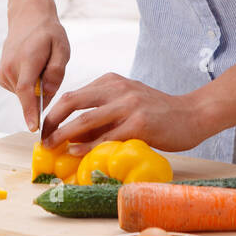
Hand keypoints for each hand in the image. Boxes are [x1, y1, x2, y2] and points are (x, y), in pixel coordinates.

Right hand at [0, 0, 68, 130]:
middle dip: (42, 94)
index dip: (30, 111)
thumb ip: (57, 71)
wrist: (27, 18)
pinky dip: (28, 84)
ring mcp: (3, 72)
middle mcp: (11, 67)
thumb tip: (47, 93)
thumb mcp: (62, 47)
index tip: (33, 128)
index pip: (25, 90)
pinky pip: (19, 90)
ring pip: (24, 94)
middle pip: (28, 95)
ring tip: (40, 64)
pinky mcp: (1, 76)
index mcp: (27, 59)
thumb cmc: (48, 33)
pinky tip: (31, 67)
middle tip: (51, 70)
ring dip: (36, 87)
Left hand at [41, 72, 210, 153]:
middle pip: (73, 102)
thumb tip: (73, 136)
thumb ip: (103, 113)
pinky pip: (106, 137)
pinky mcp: (139, 124)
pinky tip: (76, 153)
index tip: (45, 127)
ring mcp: (129, 105)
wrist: (192, 114)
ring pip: (86, 120)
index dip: (55, 111)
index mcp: (112, 81)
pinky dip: (87, 147)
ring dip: (64, 135)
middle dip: (53, 121)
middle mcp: (118, 88)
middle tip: (43, 138)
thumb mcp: (128, 102)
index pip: (74, 94)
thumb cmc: (159, 112)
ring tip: (52, 147)